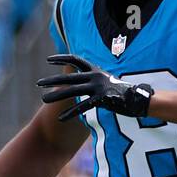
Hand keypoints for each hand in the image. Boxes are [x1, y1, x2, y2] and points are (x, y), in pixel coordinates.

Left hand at [38, 55, 153, 122]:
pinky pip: (82, 107)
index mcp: (96, 69)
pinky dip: (71, 113)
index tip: (48, 60)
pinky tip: (61, 118)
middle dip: (52, 80)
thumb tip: (84, 79)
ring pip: (72, 91)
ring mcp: (98, 87)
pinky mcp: (101, 100)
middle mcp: (95, 76)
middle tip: (38, 83)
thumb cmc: (123, 92)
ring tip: (43, 99)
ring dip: (56, 96)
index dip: (62, 58)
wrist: (138, 99)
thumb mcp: (107, 81)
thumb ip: (95, 79)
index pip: (76, 60)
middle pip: (69, 77)